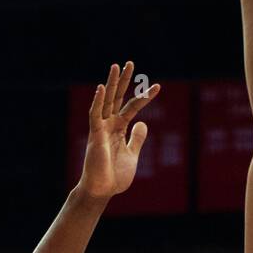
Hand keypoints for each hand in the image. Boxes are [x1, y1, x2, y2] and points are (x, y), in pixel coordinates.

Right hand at [78, 62, 159, 199]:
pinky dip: (97, 101)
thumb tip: (143, 122)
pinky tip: (100, 88)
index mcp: (118, 129)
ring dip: (111, 84)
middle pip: (117, 98)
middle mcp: (109, 125)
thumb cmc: (115, 176)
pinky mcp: (94, 135)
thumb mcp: (132, 155)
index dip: (144, 97)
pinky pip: (95, 115)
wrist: (102, 190)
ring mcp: (101, 129)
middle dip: (123, 81)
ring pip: (106, 101)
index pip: (132, 108)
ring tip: (116, 66)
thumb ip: (137, 139)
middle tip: (129, 63)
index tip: (158, 87)